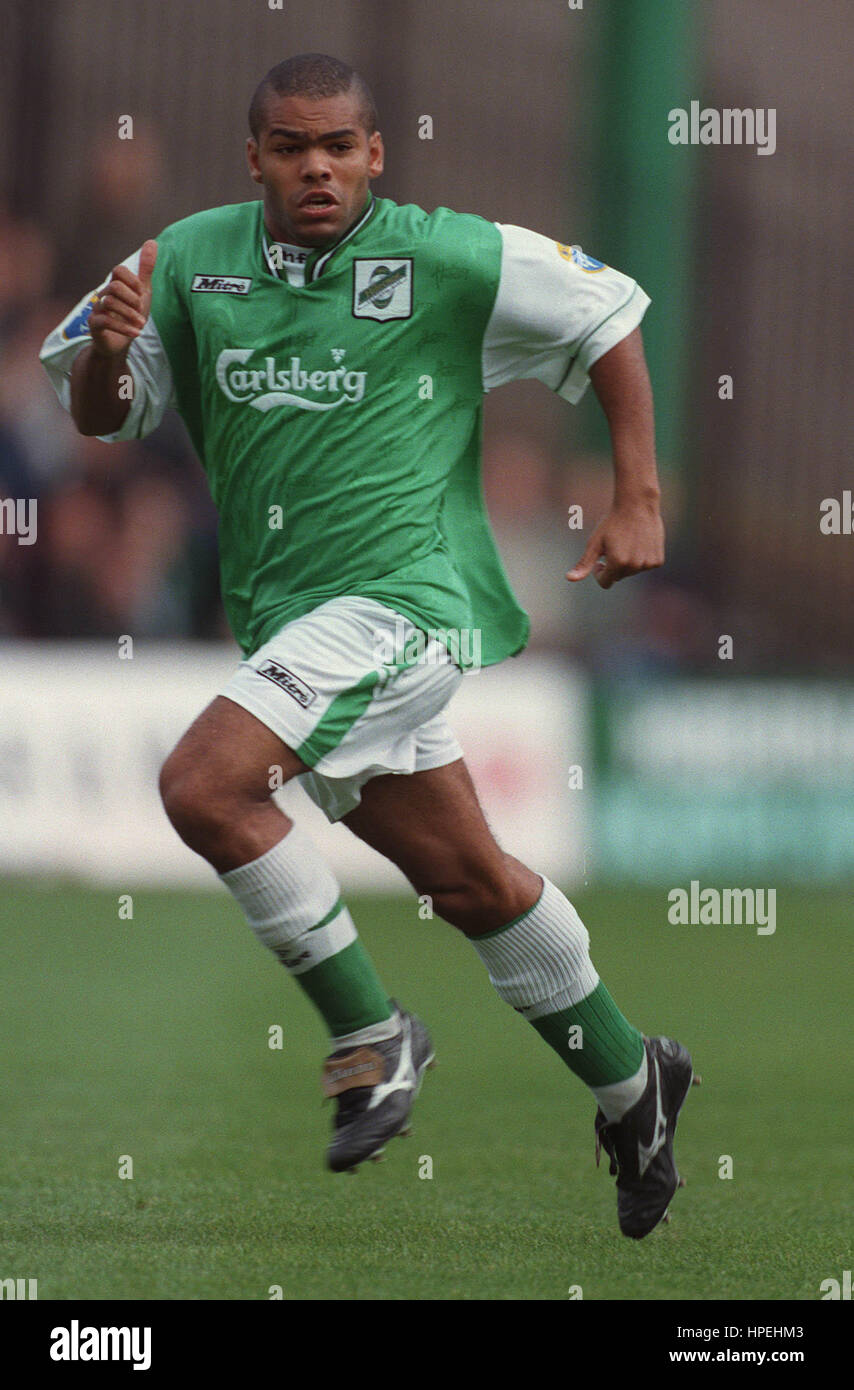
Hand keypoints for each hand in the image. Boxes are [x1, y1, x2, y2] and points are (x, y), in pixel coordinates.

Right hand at [88, 239, 157, 357]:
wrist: (120, 343)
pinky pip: (105, 321)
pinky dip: (124, 328)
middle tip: (141, 310)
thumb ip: (145, 269)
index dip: (133, 281)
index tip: (142, 294)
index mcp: (115, 284)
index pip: (119, 270)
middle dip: (132, 299)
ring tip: (141, 324)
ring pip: (110, 303)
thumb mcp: (142, 292)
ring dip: (130, 315)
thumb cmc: (131, 314)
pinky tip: (136, 333)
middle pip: (114, 286)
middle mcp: (103, 294)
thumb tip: (152, 241)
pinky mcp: (94, 325)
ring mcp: (97, 309)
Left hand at [567, 500, 664, 588]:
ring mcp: (648, 564)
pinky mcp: (658, 560)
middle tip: (615, 546)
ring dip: (628, 562)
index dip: (599, 573)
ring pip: (632, 571)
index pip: (605, 583)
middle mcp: (634, 566)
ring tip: (628, 542)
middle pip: (619, 576)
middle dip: (614, 565)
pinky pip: (645, 566)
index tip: (599, 560)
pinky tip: (640, 543)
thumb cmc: (612, 523)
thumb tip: (569, 579)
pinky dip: (641, 558)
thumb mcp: (595, 542)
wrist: (637, 505)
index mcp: (617, 563)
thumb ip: (584, 563)